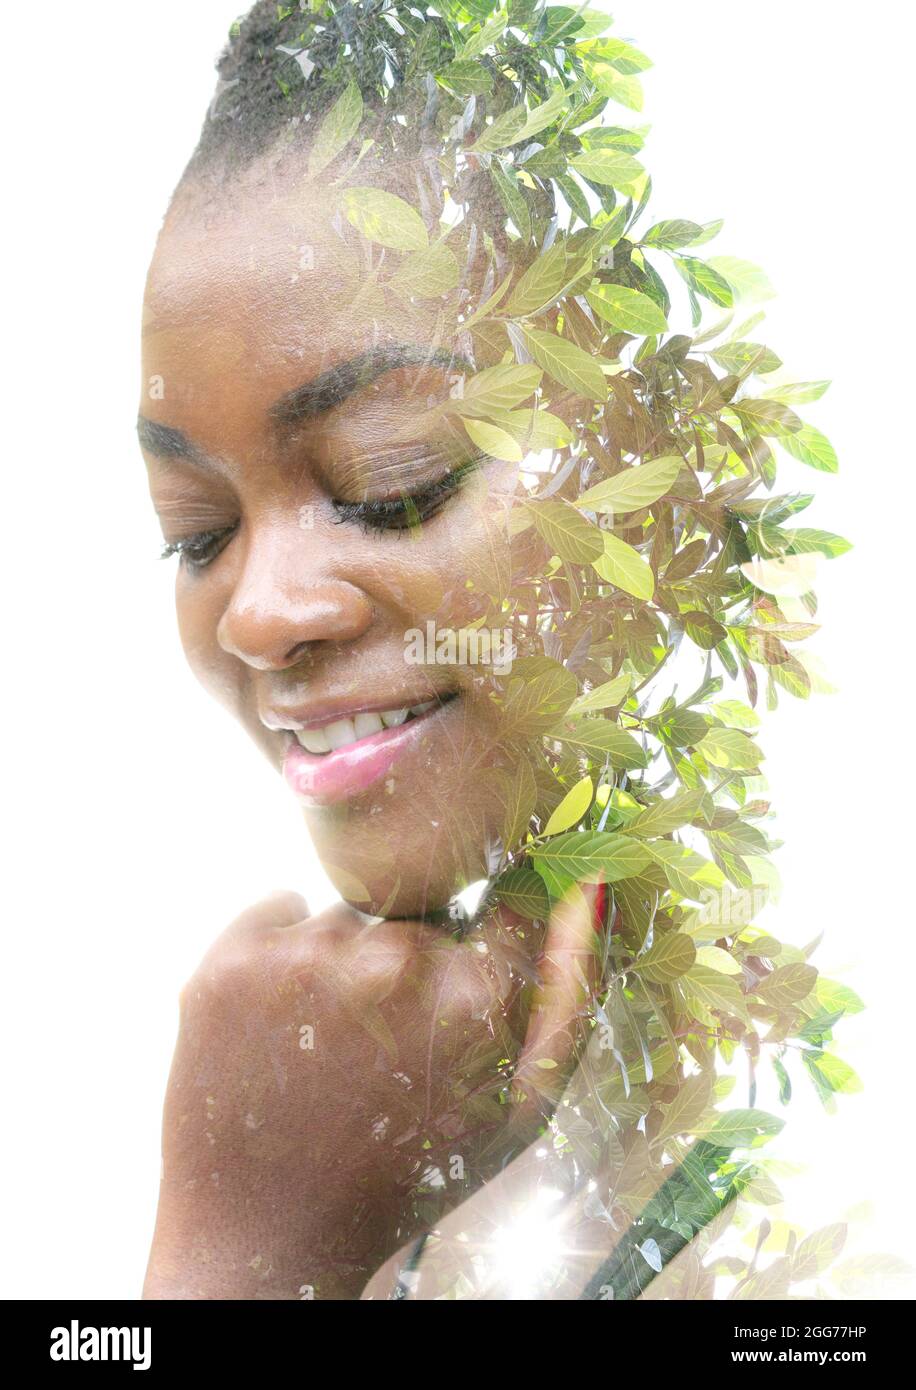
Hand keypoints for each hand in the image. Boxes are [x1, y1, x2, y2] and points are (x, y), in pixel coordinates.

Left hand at [143, 885, 598, 1299]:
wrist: (268, 1235)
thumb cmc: (408, 1173)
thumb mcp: (522, 1110)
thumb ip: (573, 994)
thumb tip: (590, 888)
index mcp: (471, 998)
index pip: (508, 905)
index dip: (487, 945)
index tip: (464, 974)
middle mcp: (388, 964)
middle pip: (422, 916)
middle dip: (415, 965)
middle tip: (386, 1046)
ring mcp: (301, 960)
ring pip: (350, 917)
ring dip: (345, 962)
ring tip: (330, 1047)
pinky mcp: (230, 961)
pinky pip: (282, 908)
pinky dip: (284, 950)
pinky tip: (283, 1022)